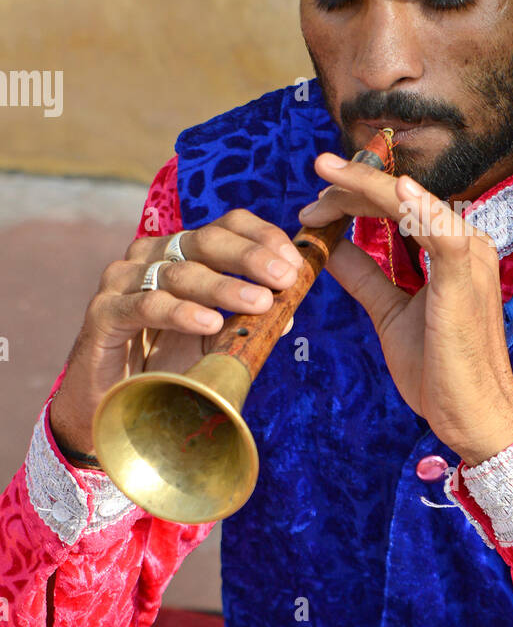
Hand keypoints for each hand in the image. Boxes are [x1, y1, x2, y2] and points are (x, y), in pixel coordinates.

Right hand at [49, 211, 304, 456]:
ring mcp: (124, 280)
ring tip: (259, 303)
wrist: (111, 400)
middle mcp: (151, 255)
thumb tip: (289, 312)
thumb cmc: (165, 362)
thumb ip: (245, 320)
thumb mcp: (214, 338)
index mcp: (181, 251)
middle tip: (284, 278)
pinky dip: (182, 313)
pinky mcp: (104, 312)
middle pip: (206, 241)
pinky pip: (147, 305)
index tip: (294, 262)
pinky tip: (210, 323)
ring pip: (180, 273)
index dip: (262, 237)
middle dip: (250, 258)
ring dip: (224, 287)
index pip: (226, 226)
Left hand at [298, 153, 512, 466]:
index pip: (399, 207)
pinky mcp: (467, 279)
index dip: (355, 198)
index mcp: (451, 251)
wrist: (472, 416)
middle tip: (314, 177)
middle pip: (402, 199)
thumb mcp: (390, 312)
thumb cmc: (439, 370)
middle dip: (353, 186)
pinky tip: (396, 188)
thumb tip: (332, 248)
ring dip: (368, 187)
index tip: (314, 206)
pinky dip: (420, 208)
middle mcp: (465, 245)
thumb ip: (367, 276)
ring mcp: (470, 258)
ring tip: (329, 173)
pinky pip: (442, 234)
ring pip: (413, 205)